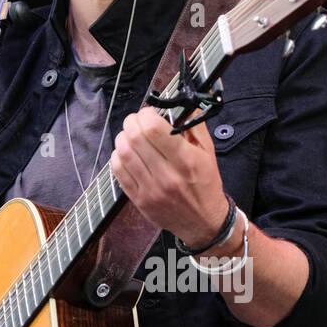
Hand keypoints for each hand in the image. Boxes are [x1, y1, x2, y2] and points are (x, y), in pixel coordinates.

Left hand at [109, 108, 228, 245]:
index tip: (150, 114)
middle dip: (132, 122)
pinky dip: (118, 156)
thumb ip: (194, 125)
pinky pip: (118, 171)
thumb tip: (180, 104)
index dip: (147, 115)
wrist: (203, 221)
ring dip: (123, 138)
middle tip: (138, 122)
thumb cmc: (206, 185)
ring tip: (131, 136)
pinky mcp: (139, 199)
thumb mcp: (208, 152)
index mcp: (186, 161)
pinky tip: (126, 153)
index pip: (154, 129)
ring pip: (123, 153)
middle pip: (135, 138)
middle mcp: (167, 176)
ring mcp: (150, 189)